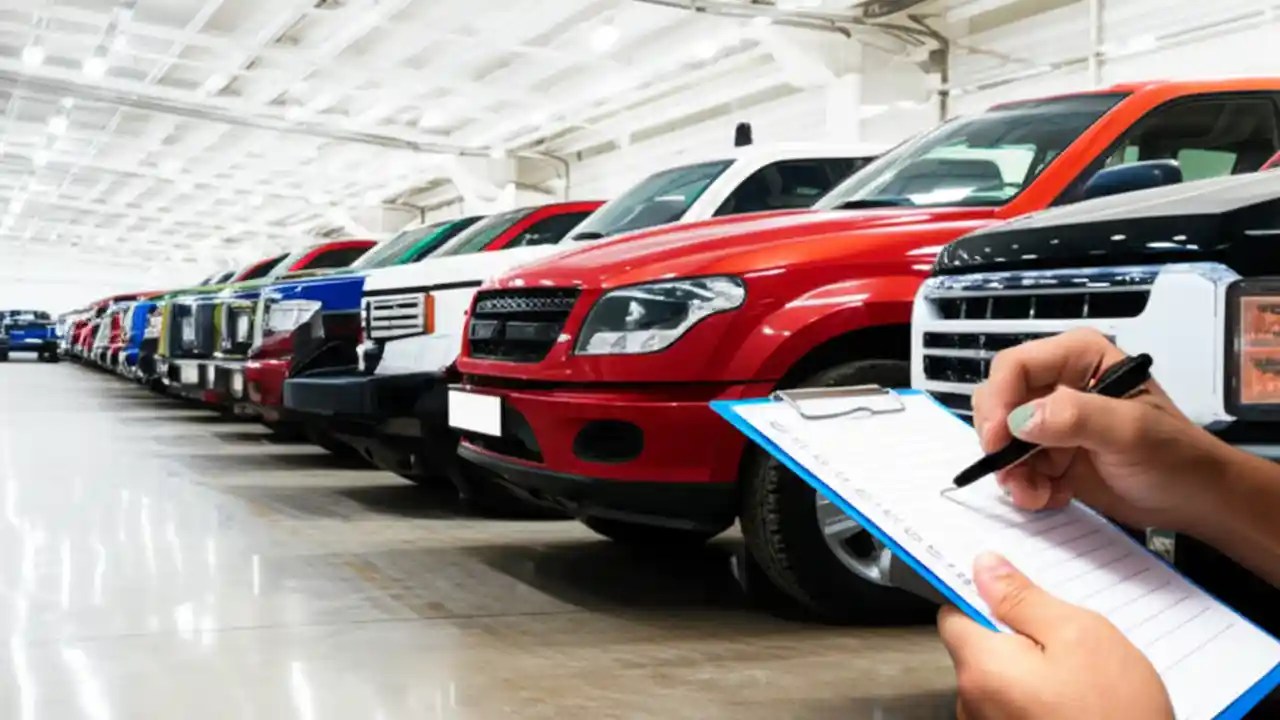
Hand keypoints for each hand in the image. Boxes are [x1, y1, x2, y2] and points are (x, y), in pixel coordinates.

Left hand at [938, 553, 1171, 719]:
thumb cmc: (1117, 712)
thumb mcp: (1078, 634)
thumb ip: (1022, 599)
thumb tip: (984, 567)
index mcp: (980, 668)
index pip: (953, 616)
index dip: (982, 599)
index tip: (1012, 595)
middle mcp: (972, 705)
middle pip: (977, 651)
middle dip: (1014, 639)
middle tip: (1064, 641)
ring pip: (998, 682)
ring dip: (1028, 673)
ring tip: (1077, 680)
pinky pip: (1012, 708)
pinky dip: (1035, 701)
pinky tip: (1074, 704)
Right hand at [971, 328, 1234, 532]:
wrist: (1198, 501)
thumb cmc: (1175, 458)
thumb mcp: (1130, 431)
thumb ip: (1076, 418)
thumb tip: (1020, 419)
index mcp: (1079, 358)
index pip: (1015, 367)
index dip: (998, 401)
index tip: (996, 441)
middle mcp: (1060, 383)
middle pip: (999, 401)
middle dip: (1000, 441)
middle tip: (1012, 474)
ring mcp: (1054, 421)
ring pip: (1002, 439)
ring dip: (1013, 471)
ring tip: (1037, 495)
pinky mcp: (1052, 454)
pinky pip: (1017, 466)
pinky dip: (1027, 487)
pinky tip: (1052, 497)